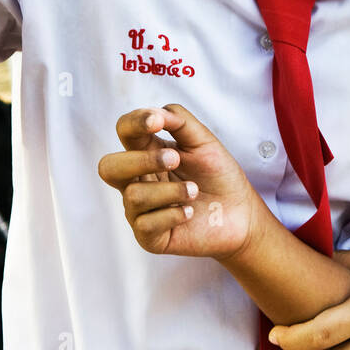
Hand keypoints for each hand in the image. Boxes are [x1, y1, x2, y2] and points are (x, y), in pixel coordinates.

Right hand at [99, 104, 265, 259]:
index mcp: (146, 152)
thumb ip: (180, 122)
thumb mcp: (204, 142)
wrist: (241, 213)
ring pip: (133, 196)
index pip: (124, 131)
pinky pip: (146, 224)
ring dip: (171, 190)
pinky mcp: (148, 236)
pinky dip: (174, 214)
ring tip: (194, 191)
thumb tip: (157, 113)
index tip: (156, 122)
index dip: (134, 123)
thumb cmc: (218, 175)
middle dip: (141, 161)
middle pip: (108, 167)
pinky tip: (190, 212)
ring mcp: (138, 210)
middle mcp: (136, 181)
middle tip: (175, 159)